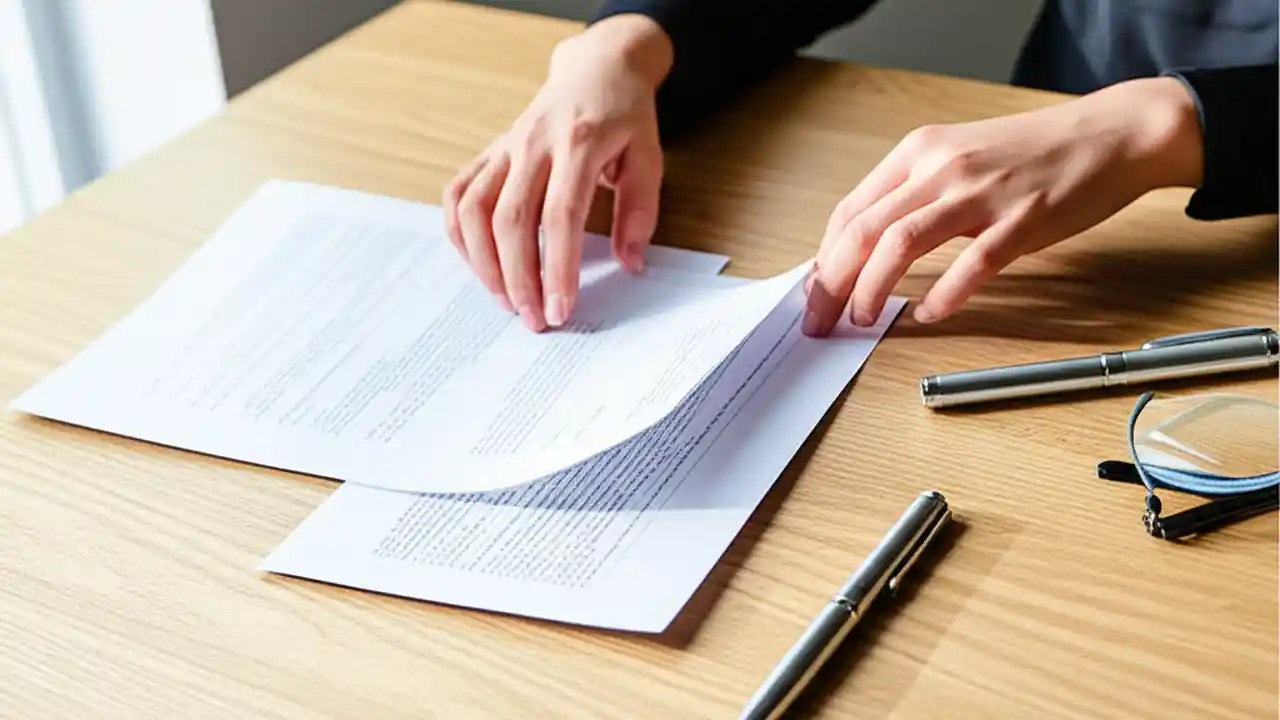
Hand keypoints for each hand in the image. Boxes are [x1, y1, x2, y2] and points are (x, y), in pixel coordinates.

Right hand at [443, 15, 672, 331]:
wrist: (598, 68)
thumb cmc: (625, 117)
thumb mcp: (650, 157)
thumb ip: (640, 211)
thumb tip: (629, 264)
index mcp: (580, 143)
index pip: (561, 215)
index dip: (558, 267)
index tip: (562, 309)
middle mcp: (534, 143)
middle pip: (511, 219)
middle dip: (518, 278)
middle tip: (534, 319)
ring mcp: (505, 146)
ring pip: (474, 209)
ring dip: (484, 263)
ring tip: (507, 301)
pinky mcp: (489, 151)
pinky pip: (458, 194)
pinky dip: (460, 235)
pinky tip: (480, 265)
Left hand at [803, 77, 1203, 335]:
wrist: (1109, 134)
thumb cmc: (1032, 153)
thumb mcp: (958, 158)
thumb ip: (914, 194)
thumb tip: (868, 246)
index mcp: (919, 152)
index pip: (850, 211)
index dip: (825, 258)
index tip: (816, 291)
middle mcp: (941, 167)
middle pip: (863, 230)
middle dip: (831, 283)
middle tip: (821, 319)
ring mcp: (981, 193)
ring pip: (900, 244)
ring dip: (871, 289)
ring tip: (862, 319)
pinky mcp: (1021, 220)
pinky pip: (972, 264)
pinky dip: (944, 295)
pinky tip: (930, 314)